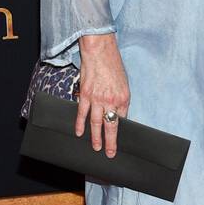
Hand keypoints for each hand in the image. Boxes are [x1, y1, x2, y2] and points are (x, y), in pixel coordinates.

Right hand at [76, 33, 129, 156]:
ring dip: (95, 137)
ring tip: (95, 148)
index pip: (122, 119)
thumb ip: (121, 99)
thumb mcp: (124, 83)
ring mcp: (97, 99)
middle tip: (110, 153)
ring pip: (96, 123)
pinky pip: (82, 113)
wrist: (100, 51)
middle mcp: (111, 100)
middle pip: (111, 126)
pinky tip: (79, 133)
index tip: (119, 141)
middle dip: (111, 142)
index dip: (120, 131)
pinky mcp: (85, 95)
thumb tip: (119, 113)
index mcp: (123, 98)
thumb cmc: (113, 66)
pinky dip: (79, 124)